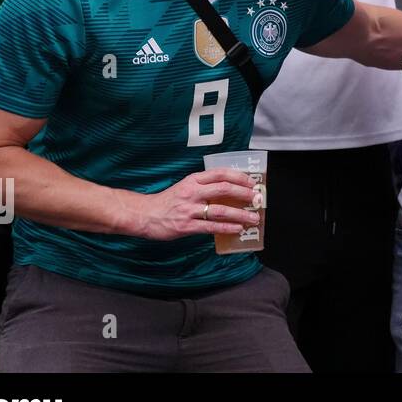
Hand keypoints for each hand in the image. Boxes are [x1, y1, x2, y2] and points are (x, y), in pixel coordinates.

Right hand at [135, 168, 258, 240]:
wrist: (144, 215)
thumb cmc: (168, 201)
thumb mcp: (185, 187)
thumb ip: (204, 187)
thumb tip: (230, 190)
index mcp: (193, 180)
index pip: (220, 173)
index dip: (238, 177)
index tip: (252, 182)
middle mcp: (192, 192)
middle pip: (224, 189)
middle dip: (244, 194)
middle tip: (257, 199)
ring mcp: (189, 209)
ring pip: (221, 210)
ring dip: (241, 214)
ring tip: (253, 218)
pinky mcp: (186, 226)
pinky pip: (211, 227)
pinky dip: (227, 227)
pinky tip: (238, 228)